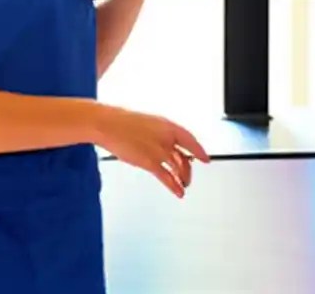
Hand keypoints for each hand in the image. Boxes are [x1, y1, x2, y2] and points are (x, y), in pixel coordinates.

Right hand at [94, 106, 209, 197]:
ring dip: (183, 179)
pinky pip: (167, 177)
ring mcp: (160, 151)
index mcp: (169, 126)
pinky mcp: (150, 163)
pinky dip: (174, 186)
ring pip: (179, 168)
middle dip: (188, 169)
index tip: (205, 158)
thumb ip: (160, 134)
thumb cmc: (124, 121)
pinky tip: (179, 192)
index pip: (191, 140)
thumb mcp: (149, 123)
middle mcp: (168, 139)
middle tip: (188, 175)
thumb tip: (165, 144)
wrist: (109, 124)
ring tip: (184, 185)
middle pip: (185, 157)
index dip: (199, 151)